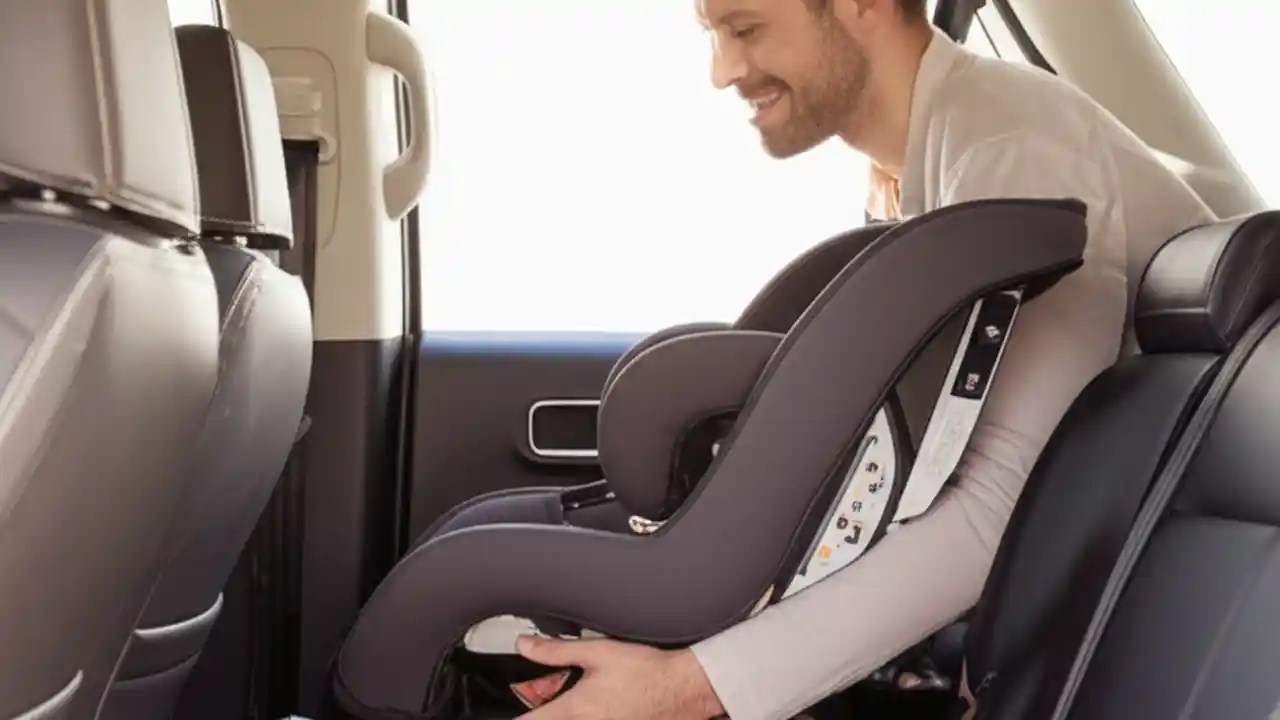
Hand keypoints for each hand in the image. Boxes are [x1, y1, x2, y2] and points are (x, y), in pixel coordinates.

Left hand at [512, 635, 724, 719]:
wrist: (684, 688)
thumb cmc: (646, 670)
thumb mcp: (597, 651)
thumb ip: (556, 651)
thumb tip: (525, 645)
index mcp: (574, 710)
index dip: (515, 719)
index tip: (509, 715)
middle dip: (543, 711)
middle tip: (546, 699)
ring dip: (566, 713)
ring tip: (581, 697)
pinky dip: (587, 716)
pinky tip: (601, 704)